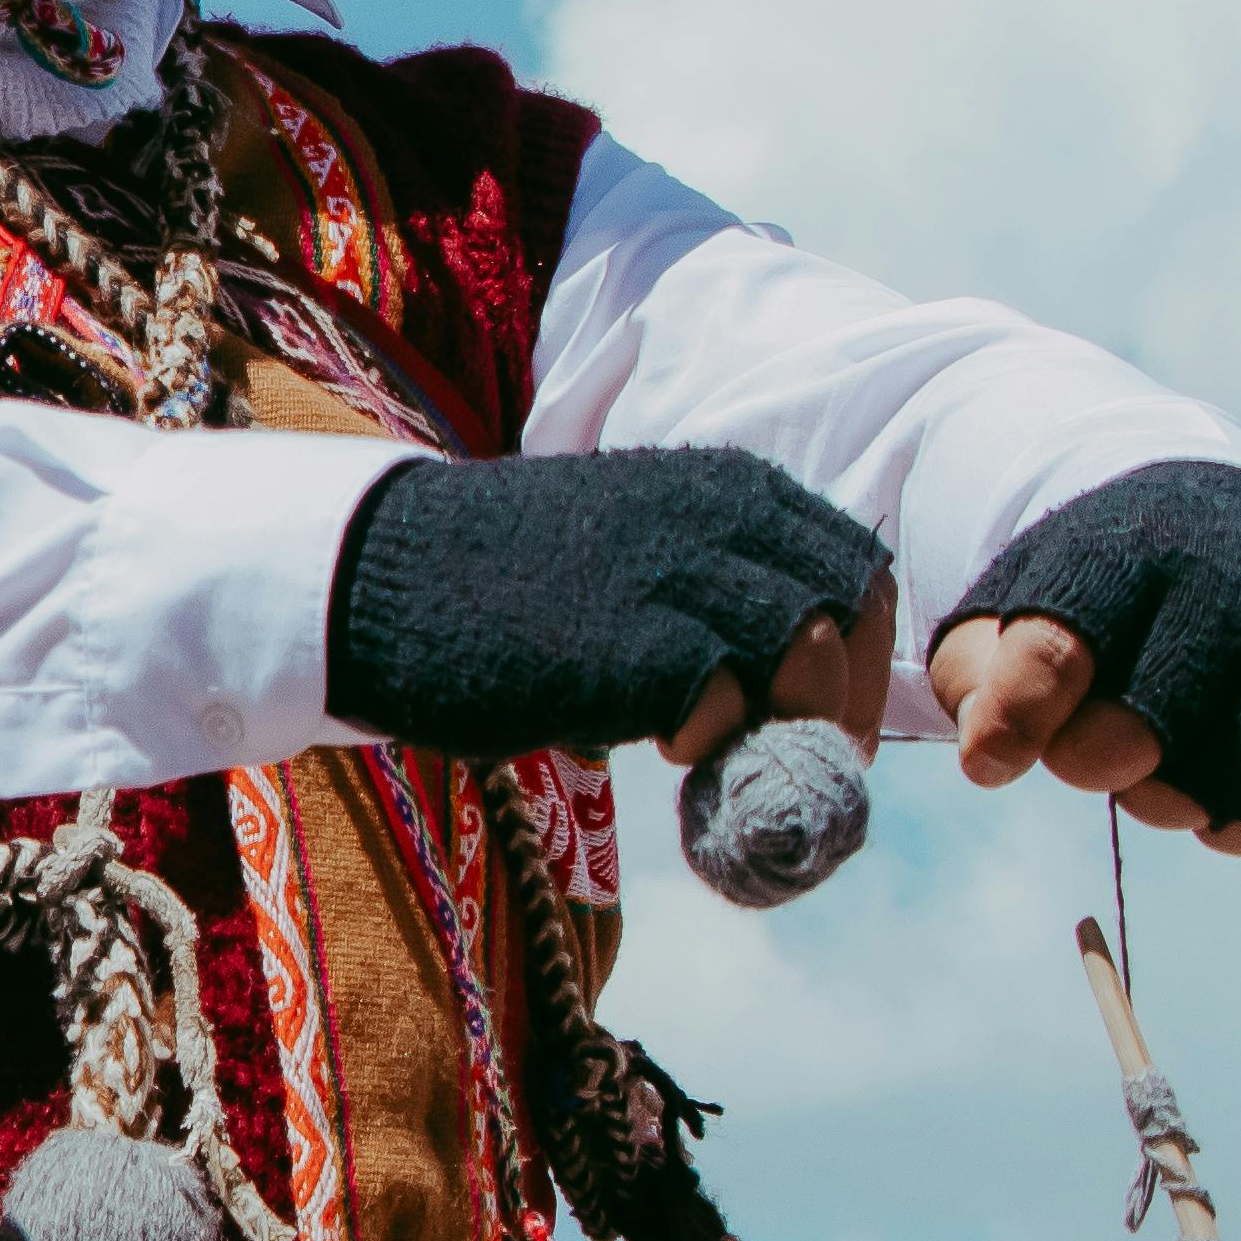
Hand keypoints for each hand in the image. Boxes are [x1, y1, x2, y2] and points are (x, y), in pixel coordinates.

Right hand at [328, 447, 894, 768]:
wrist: (378, 577)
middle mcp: (719, 515)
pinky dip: (715, 743)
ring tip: (722, 750)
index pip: (856, 562)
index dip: (862, 646)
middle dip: (843, 692)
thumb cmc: (501, 578)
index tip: (826, 711)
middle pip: (852, 607)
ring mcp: (680, 577)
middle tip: (797, 755)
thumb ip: (715, 588)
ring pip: (808, 653)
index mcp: (725, 485)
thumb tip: (787, 679)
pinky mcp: (638, 650)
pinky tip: (663, 746)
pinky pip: (731, 707)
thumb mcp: (633, 547)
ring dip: (783, 720)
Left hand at [932, 463, 1240, 859]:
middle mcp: (1226, 587)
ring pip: (1225, 779)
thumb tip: (990, 759)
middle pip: (1149, 727)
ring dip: (1174, 800)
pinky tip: (1218, 798)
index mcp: (1121, 553)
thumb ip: (978, 676)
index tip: (993, 761)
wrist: (1235, 530)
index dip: (1017, 721)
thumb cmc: (1101, 590)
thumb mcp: (1015, 601)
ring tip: (1159, 763)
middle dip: (1103, 761)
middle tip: (1092, 754)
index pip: (1056, 652)